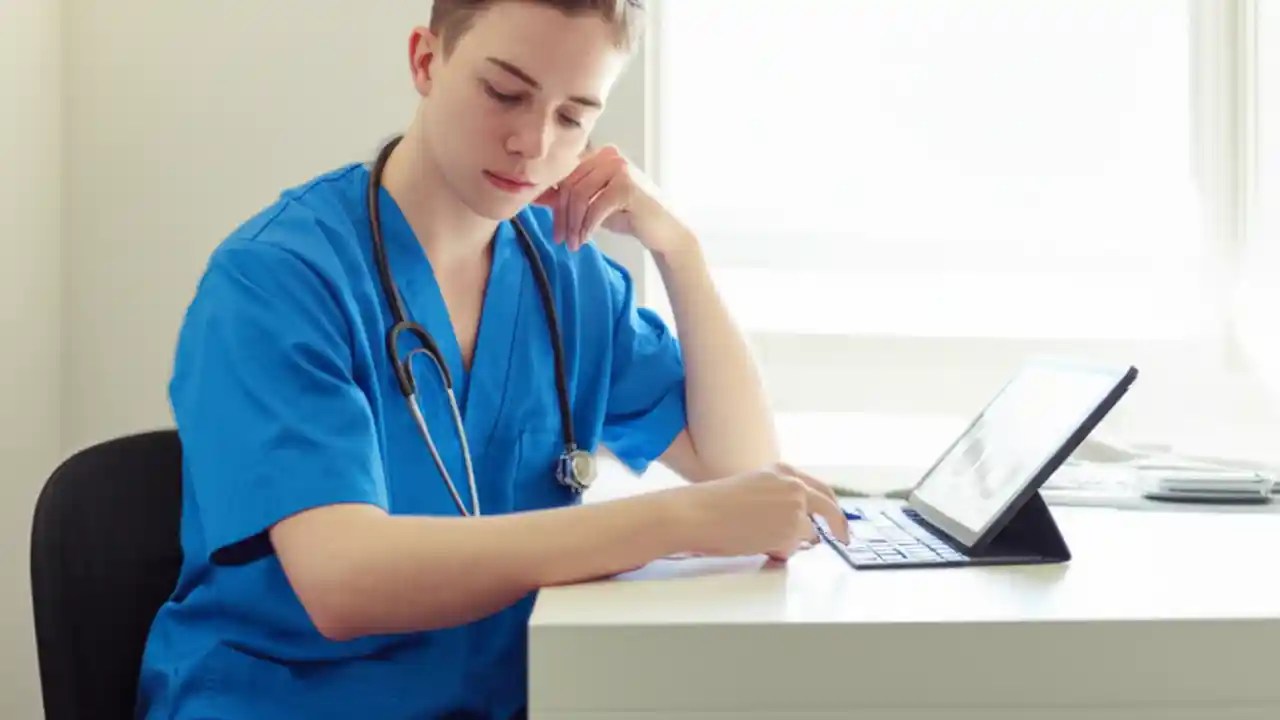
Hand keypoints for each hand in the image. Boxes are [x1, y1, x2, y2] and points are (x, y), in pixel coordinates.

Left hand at [534, 144, 691, 256]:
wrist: (663, 230)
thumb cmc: (628, 215)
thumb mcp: (593, 205)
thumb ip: (570, 197)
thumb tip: (539, 197)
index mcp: (600, 155)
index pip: (566, 175)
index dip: (554, 202)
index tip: (553, 226)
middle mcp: (609, 155)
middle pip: (570, 185)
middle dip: (562, 216)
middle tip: (561, 239)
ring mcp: (620, 168)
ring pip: (580, 196)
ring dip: (573, 224)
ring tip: (573, 243)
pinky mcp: (627, 186)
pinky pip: (595, 207)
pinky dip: (587, 226)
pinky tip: (585, 239)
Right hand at [676, 463, 850, 560]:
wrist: (698, 514)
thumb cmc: (715, 505)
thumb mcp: (754, 489)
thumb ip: (779, 499)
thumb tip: (799, 524)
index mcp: (784, 471)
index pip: (821, 490)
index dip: (831, 508)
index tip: (838, 521)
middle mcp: (795, 486)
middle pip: (830, 508)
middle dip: (838, 526)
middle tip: (843, 539)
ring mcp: (795, 508)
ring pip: (807, 534)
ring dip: (790, 541)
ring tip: (757, 537)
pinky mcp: (790, 530)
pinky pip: (791, 550)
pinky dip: (777, 552)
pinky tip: (754, 543)